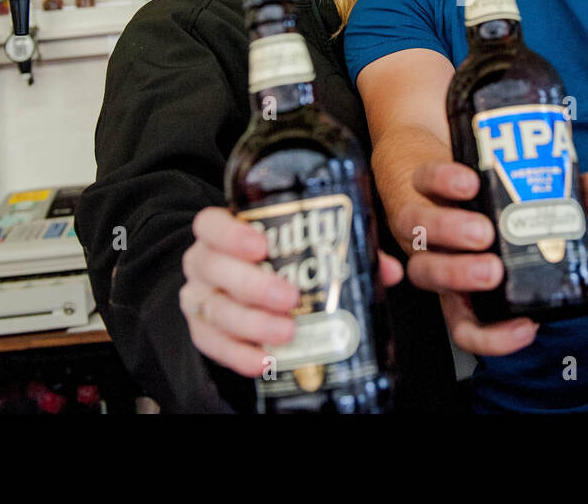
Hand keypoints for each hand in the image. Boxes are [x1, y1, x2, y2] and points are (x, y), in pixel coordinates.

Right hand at [180, 206, 402, 376]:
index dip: (231, 234)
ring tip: (288, 333)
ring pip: (215, 310)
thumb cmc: (277, 262)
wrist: (243, 292)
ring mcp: (199, 298)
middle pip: (214, 268)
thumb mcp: (303, 249)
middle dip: (253, 284)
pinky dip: (239, 355)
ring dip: (253, 323)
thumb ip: (343, 252)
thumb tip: (388, 271)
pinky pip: (213, 345)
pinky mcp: (201, 332)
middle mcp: (205, 263)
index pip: (210, 225)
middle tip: (290, 297)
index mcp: (225, 233)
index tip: (262, 246)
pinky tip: (266, 362)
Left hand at [398, 163, 587, 356]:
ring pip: (418, 240)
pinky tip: (469, 182)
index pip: (466, 326)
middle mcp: (437, 255)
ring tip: (484, 230)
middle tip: (494, 272)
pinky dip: (443, 184)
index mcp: (463, 279)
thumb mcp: (528, 204)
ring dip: (449, 236)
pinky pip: (421, 186)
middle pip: (434, 281)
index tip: (527, 328)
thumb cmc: (483, 192)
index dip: (491, 338)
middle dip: (462, 279)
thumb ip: (568, 203)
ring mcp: (418, 223)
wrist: (431, 147)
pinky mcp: (411, 184)